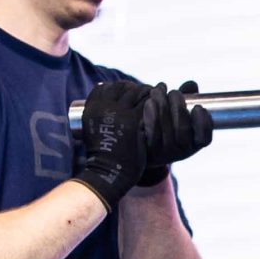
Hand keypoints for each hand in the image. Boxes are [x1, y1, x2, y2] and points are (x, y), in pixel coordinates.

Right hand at [73, 78, 154, 212]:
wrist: (107, 171)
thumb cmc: (102, 154)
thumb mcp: (93, 127)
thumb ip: (99, 112)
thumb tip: (104, 92)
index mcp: (93, 106)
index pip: (110, 87)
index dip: (124, 86)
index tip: (133, 90)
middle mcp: (105, 107)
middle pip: (126, 88)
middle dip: (140, 88)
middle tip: (151, 91)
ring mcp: (120, 113)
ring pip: (140, 94)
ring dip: (153, 92)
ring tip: (161, 94)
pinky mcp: (135, 122)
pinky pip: (151, 106)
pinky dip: (160, 103)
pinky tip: (167, 104)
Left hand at [136, 81, 214, 186]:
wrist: (140, 141)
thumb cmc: (164, 122)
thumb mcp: (176, 111)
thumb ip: (186, 99)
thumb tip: (192, 85)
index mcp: (194, 143)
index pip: (205, 138)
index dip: (204, 123)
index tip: (199, 107)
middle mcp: (182, 152)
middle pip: (184, 132)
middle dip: (179, 108)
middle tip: (174, 92)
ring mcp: (165, 154)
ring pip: (168, 131)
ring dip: (163, 108)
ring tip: (158, 91)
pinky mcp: (149, 151)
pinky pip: (152, 134)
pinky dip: (151, 115)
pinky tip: (149, 101)